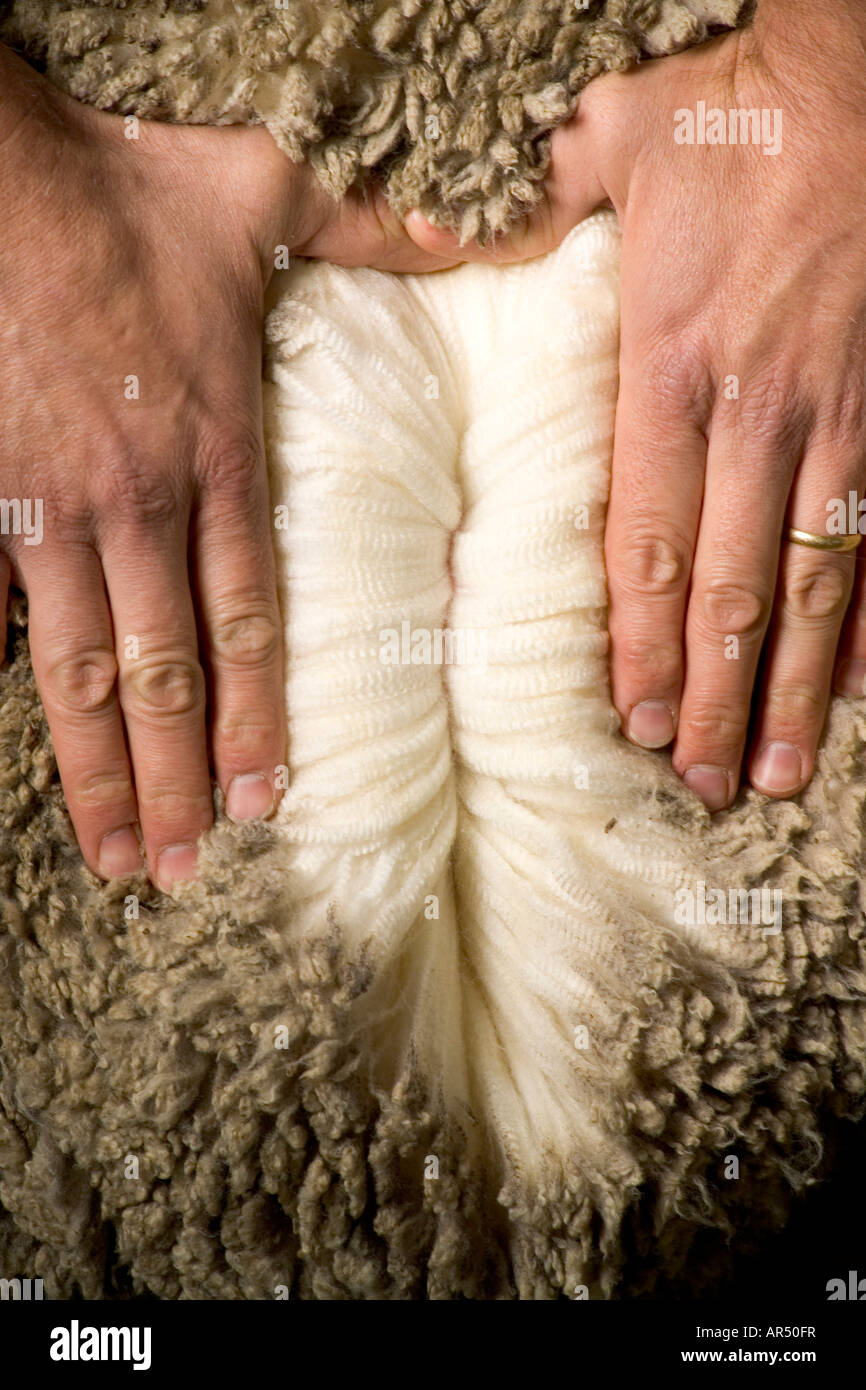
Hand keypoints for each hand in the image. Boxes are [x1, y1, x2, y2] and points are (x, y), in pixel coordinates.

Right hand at [0, 45, 453, 890]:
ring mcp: (50, 508)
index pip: (245, 618)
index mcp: (212, 456)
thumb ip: (370, 227)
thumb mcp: (262, 194)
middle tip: (185, 868)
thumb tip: (481, 226)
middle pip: (159, 671)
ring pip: (74, 669)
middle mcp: (134, 502)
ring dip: (99, 768)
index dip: (255, 716)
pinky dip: (9, 688)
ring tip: (116, 849)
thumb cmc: (124, 193)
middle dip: (174, 779)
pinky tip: (32, 754)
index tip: (263, 799)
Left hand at [405, 0, 865, 809]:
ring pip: (814, 580)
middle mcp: (758, 409)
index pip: (646, 542)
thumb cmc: (728, 101)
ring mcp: (840, 413)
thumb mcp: (604, 139)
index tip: (631, 723)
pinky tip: (852, 690)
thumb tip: (428, 233)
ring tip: (772, 772)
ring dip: (791, 686)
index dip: (639, 645)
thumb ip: (518, 209)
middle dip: (711, 696)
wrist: (862, 56)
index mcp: (670, 364)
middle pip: (728, 587)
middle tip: (697, 783)